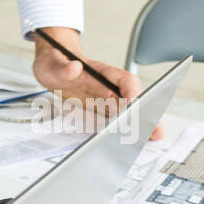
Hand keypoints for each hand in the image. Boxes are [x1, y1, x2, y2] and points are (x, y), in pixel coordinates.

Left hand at [32, 26, 162, 139]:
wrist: (51, 66)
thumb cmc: (55, 63)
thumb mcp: (51, 63)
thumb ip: (62, 67)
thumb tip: (74, 67)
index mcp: (100, 72)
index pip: (122, 79)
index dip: (130, 89)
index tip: (132, 101)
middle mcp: (107, 86)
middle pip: (130, 98)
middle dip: (143, 110)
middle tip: (150, 125)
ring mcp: (105, 98)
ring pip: (127, 111)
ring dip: (139, 123)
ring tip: (152, 135)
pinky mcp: (98, 109)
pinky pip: (114, 120)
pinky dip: (123, 130)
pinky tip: (132, 140)